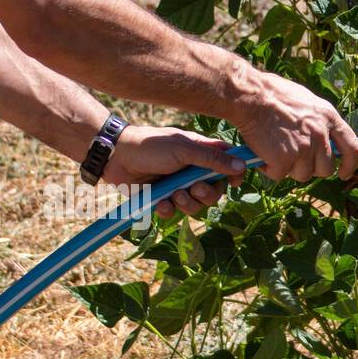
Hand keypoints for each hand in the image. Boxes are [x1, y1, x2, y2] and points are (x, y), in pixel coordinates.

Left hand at [101, 125, 246, 218]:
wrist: (116, 157)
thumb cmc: (151, 146)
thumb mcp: (185, 150)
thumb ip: (213, 159)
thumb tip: (242, 166)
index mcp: (201, 153)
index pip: (228, 164)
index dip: (235, 174)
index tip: (235, 183)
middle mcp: (192, 170)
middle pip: (215, 191)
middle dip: (207, 195)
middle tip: (194, 189)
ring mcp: (178, 185)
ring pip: (196, 206)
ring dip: (187, 203)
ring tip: (173, 194)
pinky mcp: (163, 197)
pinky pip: (175, 212)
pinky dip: (168, 209)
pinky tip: (160, 201)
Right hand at [231, 70, 357, 182]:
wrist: (250, 96)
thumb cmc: (272, 95)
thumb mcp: (307, 101)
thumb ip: (319, 121)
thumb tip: (326, 138)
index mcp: (329, 117)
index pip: (351, 147)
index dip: (350, 165)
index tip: (345, 174)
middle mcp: (321, 135)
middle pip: (326, 169)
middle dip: (311, 168)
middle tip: (293, 157)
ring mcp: (304, 149)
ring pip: (303, 175)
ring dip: (289, 168)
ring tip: (274, 149)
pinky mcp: (285, 160)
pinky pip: (279, 175)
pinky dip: (269, 169)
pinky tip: (262, 152)